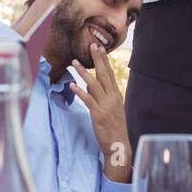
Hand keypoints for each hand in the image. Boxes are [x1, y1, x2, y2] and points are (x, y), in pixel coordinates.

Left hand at [70, 45, 130, 182]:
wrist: (118, 145)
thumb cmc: (114, 128)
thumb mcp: (111, 109)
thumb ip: (102, 97)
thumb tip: (90, 86)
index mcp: (116, 95)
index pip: (110, 74)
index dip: (105, 60)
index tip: (100, 48)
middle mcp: (112, 97)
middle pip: (104, 74)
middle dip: (98, 59)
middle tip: (93, 45)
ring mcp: (106, 105)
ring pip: (94, 84)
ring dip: (83, 72)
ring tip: (75, 62)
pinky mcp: (98, 114)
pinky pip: (88, 100)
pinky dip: (80, 91)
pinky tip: (72, 85)